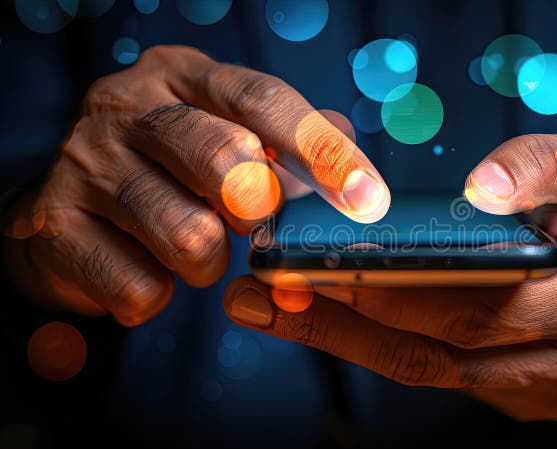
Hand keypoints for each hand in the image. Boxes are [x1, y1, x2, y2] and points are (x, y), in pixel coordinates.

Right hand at [2, 45, 388, 325]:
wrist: (68, 215)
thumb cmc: (169, 172)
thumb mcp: (226, 135)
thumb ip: (289, 144)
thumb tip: (355, 166)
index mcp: (181, 76)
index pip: (262, 100)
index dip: (321, 152)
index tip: (367, 198)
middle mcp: (127, 107)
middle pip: (227, 158)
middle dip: (258, 209)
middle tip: (250, 223)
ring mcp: (83, 163)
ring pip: (189, 235)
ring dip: (208, 261)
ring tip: (194, 251)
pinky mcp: (54, 226)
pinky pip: (140, 287)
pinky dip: (159, 294)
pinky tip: (149, 273)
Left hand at [223, 129, 556, 419]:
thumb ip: (548, 165)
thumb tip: (480, 188)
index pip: (469, 308)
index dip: (387, 295)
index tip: (313, 270)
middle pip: (430, 353)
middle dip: (338, 324)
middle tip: (261, 293)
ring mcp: (538, 390)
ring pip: (426, 374)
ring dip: (345, 342)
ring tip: (274, 309)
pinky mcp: (522, 398)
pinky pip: (441, 375)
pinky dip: (382, 346)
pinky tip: (333, 315)